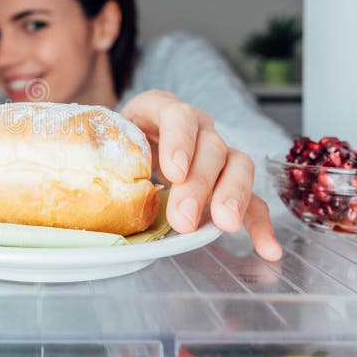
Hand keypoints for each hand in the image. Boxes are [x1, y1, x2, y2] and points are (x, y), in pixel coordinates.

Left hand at [120, 90, 281, 260]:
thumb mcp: (106, 144)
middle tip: (183, 217)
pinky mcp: (230, 181)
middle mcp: (196, 126)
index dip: (178, 140)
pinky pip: (253, 199)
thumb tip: (89, 196)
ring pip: (237, 166)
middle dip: (198, 184)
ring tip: (223, 224)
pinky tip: (267, 247)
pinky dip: (260, 223)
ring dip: (232, 196)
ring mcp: (218, 152)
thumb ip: (104, 161)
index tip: (173, 171)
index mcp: (160, 109)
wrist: (128, 148)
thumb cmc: (115, 146)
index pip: (176, 115)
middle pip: (210, 147)